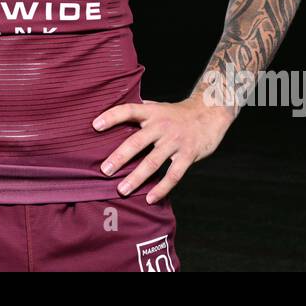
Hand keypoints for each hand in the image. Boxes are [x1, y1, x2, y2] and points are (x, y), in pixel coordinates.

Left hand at [92, 94, 234, 203]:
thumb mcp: (158, 107)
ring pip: (153, 161)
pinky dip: (162, 188)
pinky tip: (150, 199)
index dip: (111, 117)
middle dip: (120, 156)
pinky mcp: (189, 154)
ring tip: (122, 190)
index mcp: (152, 112)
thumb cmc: (178, 113)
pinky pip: (173, 174)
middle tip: (104, 170)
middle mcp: (162, 126)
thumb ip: (140, 112)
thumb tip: (112, 114)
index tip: (95, 126)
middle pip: (137, 141)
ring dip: (136, 177)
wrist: (210, 113)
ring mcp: (176, 141)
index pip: (128, 110)